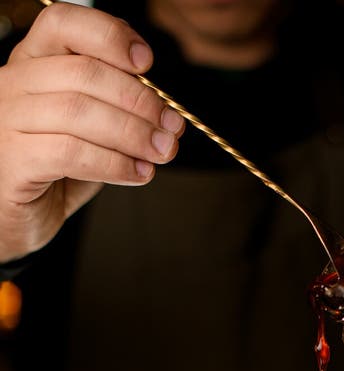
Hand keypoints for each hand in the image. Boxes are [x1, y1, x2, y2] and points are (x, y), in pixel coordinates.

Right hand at [0, 3, 183, 262]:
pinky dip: (114, 164)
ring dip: (133, 133)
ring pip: (79, 112)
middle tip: (171, 126)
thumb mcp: (86, 133)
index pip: (64, 23)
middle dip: (139, 99)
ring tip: (161, 152)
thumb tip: (165, 116)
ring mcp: (7, 122)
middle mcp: (13, 84)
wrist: (14, 219)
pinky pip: (71, 153)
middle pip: (83, 72)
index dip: (109, 35)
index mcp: (31, 63)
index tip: (147, 63)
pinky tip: (138, 173)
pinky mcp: (14, 162)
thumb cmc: (52, 173)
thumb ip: (113, 113)